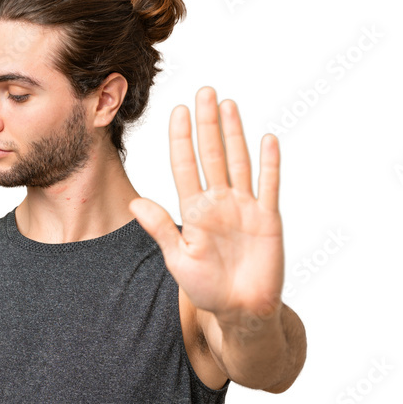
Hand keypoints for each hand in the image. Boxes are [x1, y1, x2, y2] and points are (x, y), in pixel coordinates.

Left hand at [129, 86, 284, 327]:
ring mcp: (245, 208)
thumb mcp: (178, 259)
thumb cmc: (207, 288)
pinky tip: (266, 138)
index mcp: (194, 210)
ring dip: (234, 133)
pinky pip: (269, 185)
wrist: (240, 311)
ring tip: (227, 104)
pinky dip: (269, 163)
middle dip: (207, 124)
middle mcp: (219, 202)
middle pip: (212, 155)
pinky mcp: (268, 219)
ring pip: (238, 161)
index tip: (177, 111)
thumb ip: (159, 229)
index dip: (182, 139)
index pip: (185, 166)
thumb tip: (134, 203)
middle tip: (203, 92)